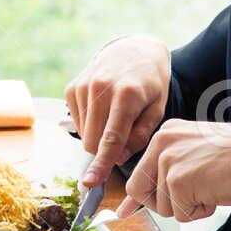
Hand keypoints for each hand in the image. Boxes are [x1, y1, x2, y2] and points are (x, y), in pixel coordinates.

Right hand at [65, 34, 170, 188]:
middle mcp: (100, 88)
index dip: (102, 164)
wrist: (133, 49)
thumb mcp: (158, 107)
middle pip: (93, 141)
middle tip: (124, 138)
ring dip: (98, 136)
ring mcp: (82, 86)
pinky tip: (103, 110)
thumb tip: (118, 156)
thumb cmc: (150, 81)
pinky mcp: (71, 88)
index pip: (111, 138)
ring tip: (115, 117)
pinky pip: (76, 122)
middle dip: (106, 150)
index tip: (90, 182)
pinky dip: (90, 124)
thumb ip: (141, 135)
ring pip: (84, 134)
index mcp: (126, 95)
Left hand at [116, 119, 230, 220]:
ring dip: (189, 207)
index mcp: (166, 134)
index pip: (138, 172)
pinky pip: (180, 213)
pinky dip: (200, 212)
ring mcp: (168, 160)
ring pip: (163, 206)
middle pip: (139, 190)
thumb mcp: (196, 155)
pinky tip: (215, 192)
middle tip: (191, 198)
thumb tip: (133, 203)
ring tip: (211, 187)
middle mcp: (162, 143)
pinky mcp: (178, 180)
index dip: (138, 197)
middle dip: (162, 203)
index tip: (125, 211)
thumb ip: (168, 171)